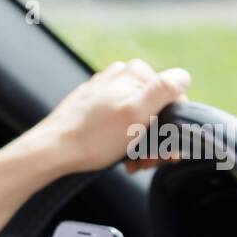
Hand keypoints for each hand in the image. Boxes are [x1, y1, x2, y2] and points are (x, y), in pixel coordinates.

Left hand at [32, 59, 191, 176]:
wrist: (52, 151)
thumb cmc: (94, 136)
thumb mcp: (137, 112)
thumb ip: (164, 89)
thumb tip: (184, 77)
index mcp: (136, 72)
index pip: (175, 97)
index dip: (173, 126)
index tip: (163, 149)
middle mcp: (121, 76)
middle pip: (157, 110)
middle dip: (156, 139)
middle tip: (145, 162)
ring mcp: (107, 92)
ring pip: (140, 119)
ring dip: (142, 145)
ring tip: (132, 163)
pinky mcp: (95, 108)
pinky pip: (121, 124)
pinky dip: (125, 142)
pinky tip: (120, 158)